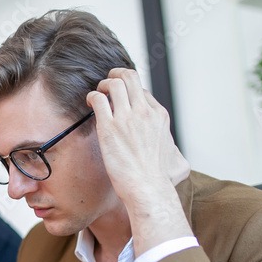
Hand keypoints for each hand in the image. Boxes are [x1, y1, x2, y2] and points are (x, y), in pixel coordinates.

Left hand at [88, 68, 192, 253]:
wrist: (147, 187)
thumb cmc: (156, 177)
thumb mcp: (170, 152)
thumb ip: (166, 143)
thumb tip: (170, 152)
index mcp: (159, 115)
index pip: (142, 90)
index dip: (129, 91)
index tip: (121, 100)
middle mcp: (144, 112)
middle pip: (130, 77)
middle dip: (116, 74)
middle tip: (107, 82)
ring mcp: (127, 118)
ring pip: (113, 83)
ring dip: (102, 84)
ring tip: (98, 94)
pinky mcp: (109, 127)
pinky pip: (98, 99)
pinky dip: (92, 97)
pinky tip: (90, 104)